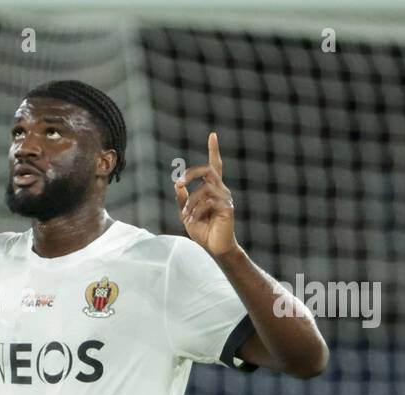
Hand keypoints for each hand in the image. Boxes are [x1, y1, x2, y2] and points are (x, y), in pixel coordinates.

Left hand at [174, 132, 237, 257]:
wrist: (215, 248)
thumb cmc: (203, 231)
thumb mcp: (188, 213)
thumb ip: (183, 199)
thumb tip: (177, 183)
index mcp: (213, 189)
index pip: (215, 166)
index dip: (214, 150)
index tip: (213, 135)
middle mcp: (221, 190)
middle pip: (208, 171)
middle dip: (192, 173)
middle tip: (180, 182)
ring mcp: (225, 199)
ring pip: (204, 189)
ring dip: (191, 202)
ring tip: (187, 215)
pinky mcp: (227, 209)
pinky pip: (208, 202)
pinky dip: (196, 211)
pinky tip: (193, 220)